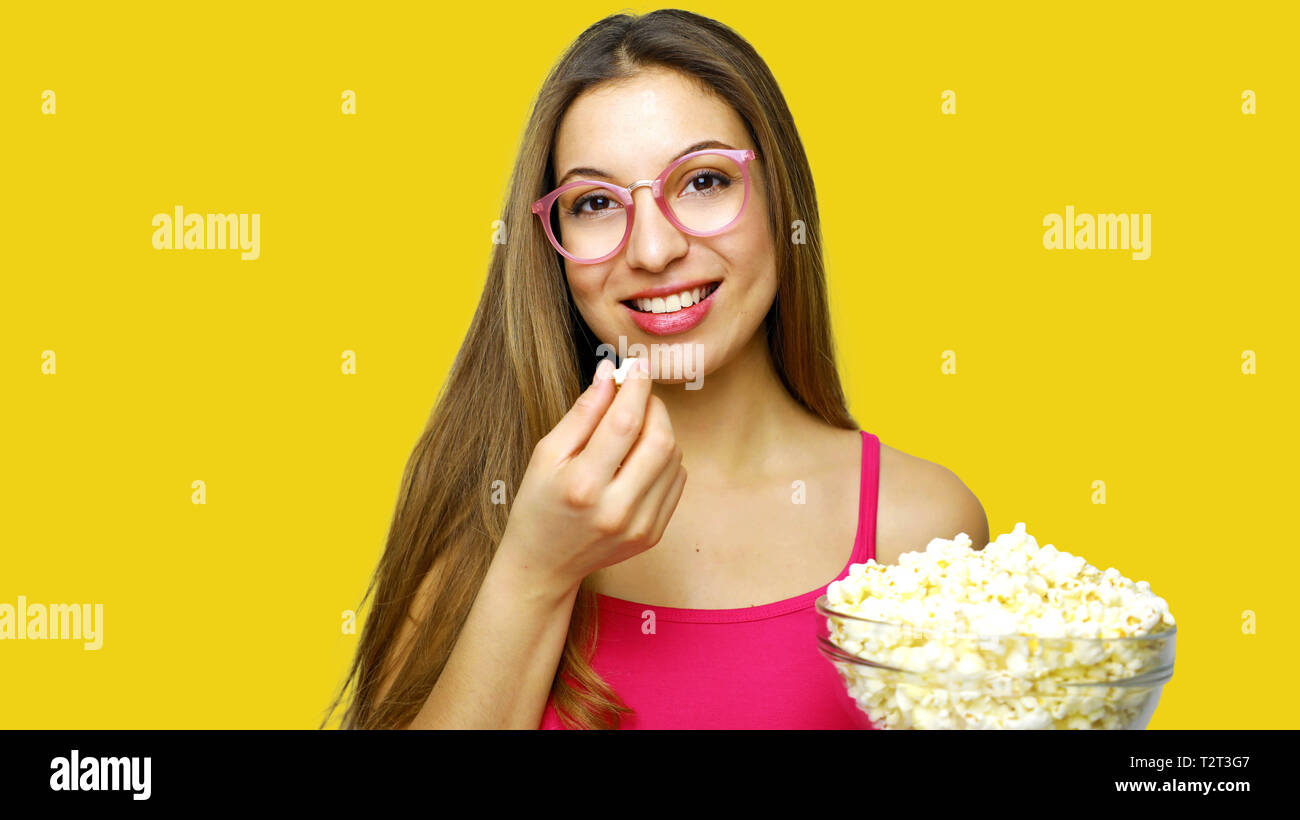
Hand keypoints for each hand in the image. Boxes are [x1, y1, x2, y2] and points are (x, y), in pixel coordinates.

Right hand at [498, 358, 686, 592]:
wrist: (544, 563)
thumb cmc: (539, 504)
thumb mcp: (546, 454)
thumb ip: (581, 413)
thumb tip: (610, 373)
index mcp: (583, 486)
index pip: (624, 423)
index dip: (637, 388)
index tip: (639, 366)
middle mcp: (616, 509)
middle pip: (659, 440)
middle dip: (655, 406)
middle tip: (640, 394)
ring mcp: (639, 525)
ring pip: (674, 459)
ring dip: (662, 430)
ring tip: (636, 424)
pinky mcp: (653, 534)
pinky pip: (676, 481)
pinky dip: (667, 458)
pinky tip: (642, 455)